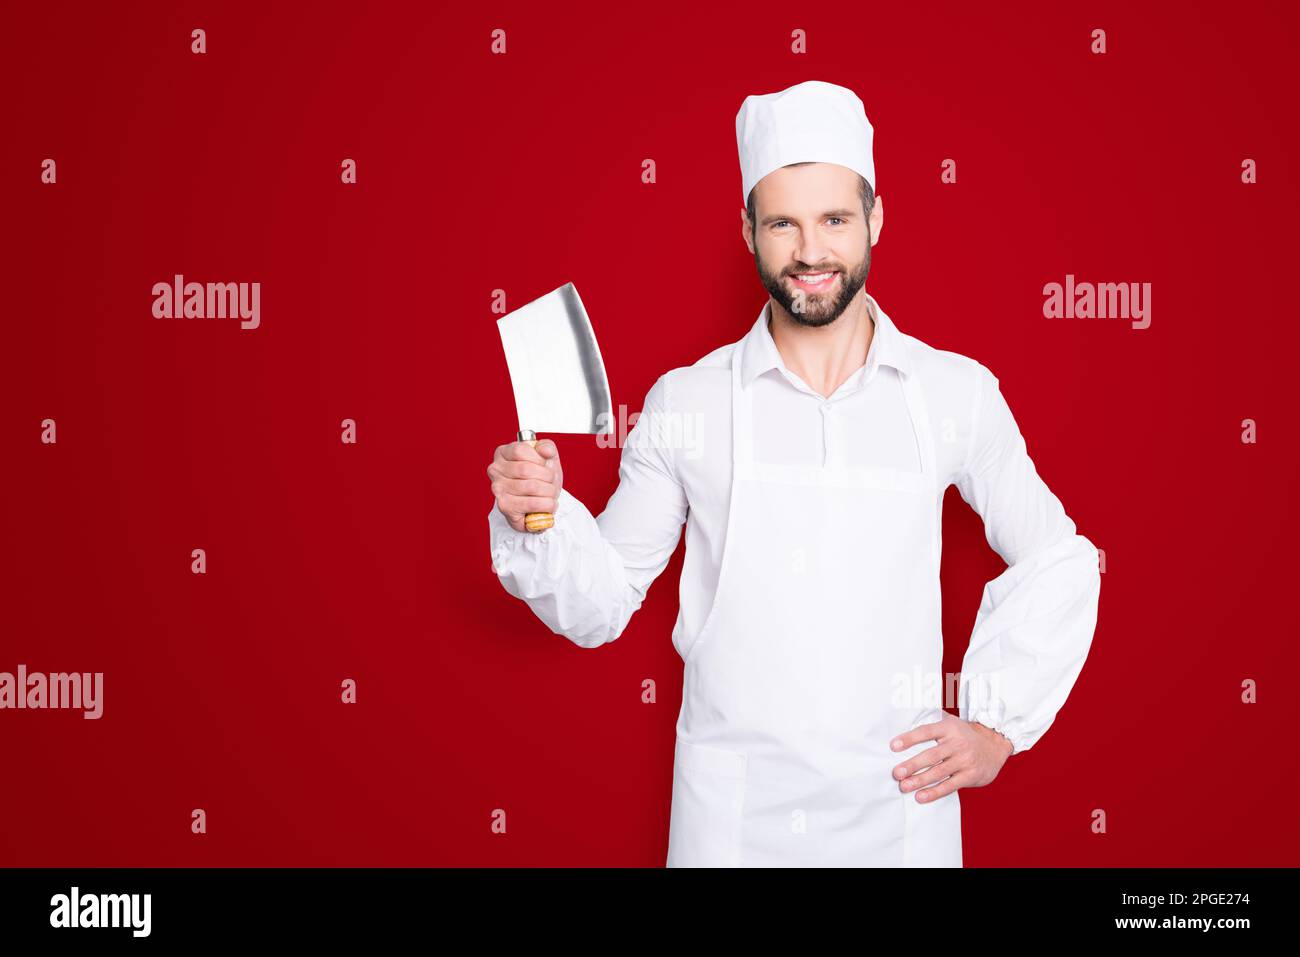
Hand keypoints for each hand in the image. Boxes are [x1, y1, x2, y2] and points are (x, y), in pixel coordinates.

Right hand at [487, 439, 563, 532]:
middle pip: (525, 469)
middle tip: (551, 481)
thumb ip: (547, 447)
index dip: (538, 458)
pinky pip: (532, 504)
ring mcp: (498, 489)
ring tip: (550, 493)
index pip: (520, 450)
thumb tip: (545, 450)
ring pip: (531, 487)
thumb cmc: (540, 479)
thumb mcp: (547, 458)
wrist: (538, 505)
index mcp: (503, 453)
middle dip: (547, 476)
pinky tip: (548, 504)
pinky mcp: (505, 506)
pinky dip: (547, 504)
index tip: (544, 465)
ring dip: (549, 491)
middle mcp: (495, 470)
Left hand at [889, 711, 1013, 802]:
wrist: (995, 744)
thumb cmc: (964, 735)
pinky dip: (934, 792)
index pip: (926, 732)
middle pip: (931, 755)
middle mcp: (957, 743)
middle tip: (896, 773)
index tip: (893, 746)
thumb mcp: (951, 724)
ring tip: (904, 786)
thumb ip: (931, 727)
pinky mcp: (971, 775)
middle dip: (912, 765)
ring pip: (939, 772)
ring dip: (920, 780)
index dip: (909, 738)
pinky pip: (950, 785)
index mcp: (949, 727)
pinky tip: (920, 796)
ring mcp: (965, 760)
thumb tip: (903, 727)